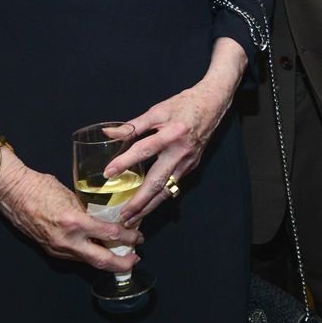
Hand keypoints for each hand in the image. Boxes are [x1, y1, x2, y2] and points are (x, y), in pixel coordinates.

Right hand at [0, 158, 141, 272]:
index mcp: (74, 222)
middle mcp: (67, 240)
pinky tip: (100, 250)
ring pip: (88, 262)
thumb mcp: (72, 195)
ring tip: (122, 256)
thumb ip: (88, 210)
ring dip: (107, 261)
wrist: (13, 194)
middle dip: (121, 263)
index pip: (109, 234)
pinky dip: (91, 255)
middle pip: (100, 260)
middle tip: (135, 259)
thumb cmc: (42, 187)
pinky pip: (76, 256)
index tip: (139, 235)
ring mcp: (58, 248)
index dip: (128, 237)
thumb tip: (106, 217)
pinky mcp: (51, 250)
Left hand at [108, 82, 230, 223]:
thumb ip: (133, 125)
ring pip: (167, 189)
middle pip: (158, 181)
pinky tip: (148, 205)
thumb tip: (108, 133)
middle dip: (140, 201)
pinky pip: (173, 185)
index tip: (108, 173)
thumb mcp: (158, 110)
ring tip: (133, 219)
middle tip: (123, 216)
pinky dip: (160, 197)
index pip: (145, 149)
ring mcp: (189, 162)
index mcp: (173, 133)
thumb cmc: (184, 104)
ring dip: (149, 206)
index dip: (126, 161)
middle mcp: (182, 151)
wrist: (213, 103)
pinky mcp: (192, 166)